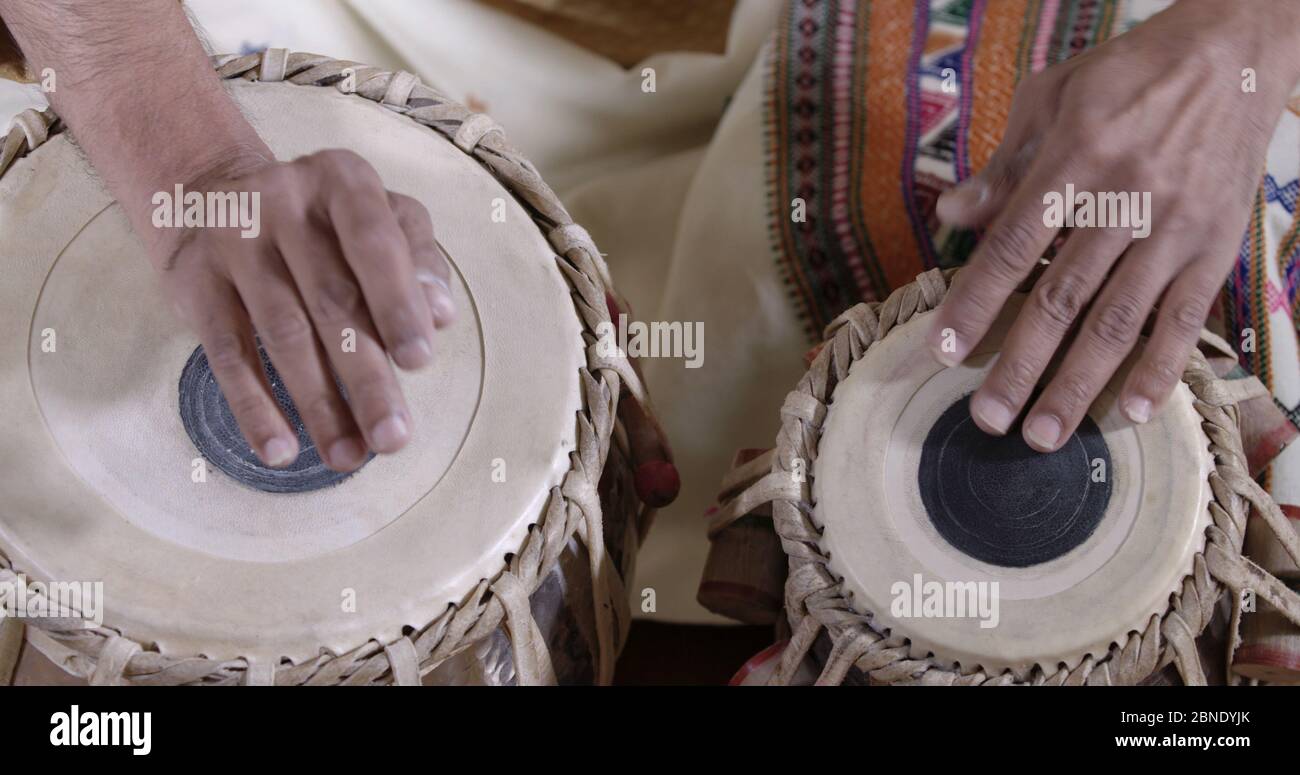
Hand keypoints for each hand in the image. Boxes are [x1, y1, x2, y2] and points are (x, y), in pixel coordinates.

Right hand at [162, 149, 455, 470]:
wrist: (210, 194)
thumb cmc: (323, 222)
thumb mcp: (375, 218)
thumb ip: (416, 260)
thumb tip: (440, 315)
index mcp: (343, 180)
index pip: (374, 241)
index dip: (397, 302)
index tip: (419, 363)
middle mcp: (284, 201)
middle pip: (332, 300)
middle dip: (366, 378)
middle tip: (394, 438)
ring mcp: (234, 241)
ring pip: (283, 334)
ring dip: (319, 404)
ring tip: (349, 456)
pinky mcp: (196, 283)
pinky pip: (227, 354)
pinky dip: (254, 407)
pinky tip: (280, 450)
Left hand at [929, 0, 1299, 450]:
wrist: (1234, 57)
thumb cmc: (1128, 76)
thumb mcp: (1053, 98)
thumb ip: (1003, 166)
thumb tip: (951, 215)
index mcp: (1074, 161)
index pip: (1013, 247)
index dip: (974, 302)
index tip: (943, 350)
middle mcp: (1124, 201)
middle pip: (1061, 299)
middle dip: (1020, 365)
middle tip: (987, 419)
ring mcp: (1174, 230)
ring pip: (1119, 321)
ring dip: (1078, 384)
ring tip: (1043, 436)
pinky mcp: (1215, 249)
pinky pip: (1184, 319)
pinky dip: (1159, 369)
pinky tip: (1130, 412)